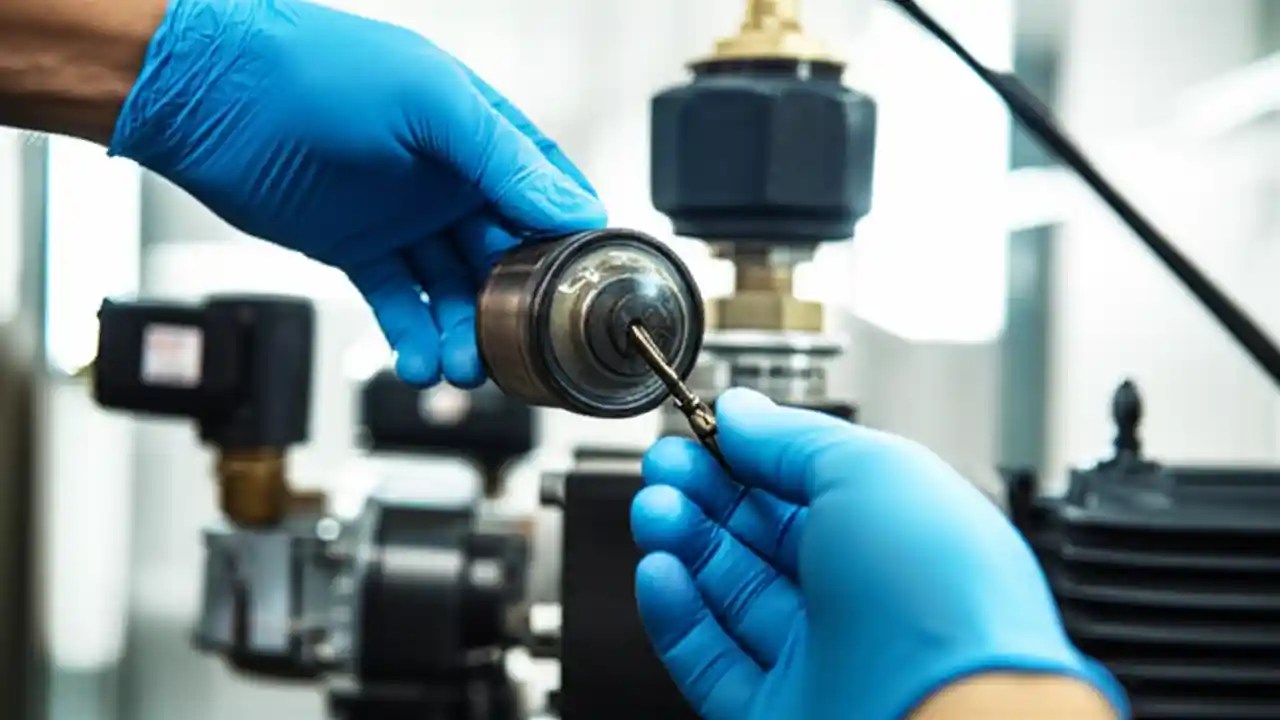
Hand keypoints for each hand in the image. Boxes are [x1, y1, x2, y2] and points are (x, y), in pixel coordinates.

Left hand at [109, 0, 604, 386]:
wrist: (212, 93)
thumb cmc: (319, 69)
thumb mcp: (430, 102)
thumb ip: (503, 159)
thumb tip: (572, 209)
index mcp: (477, 132)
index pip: (543, 191)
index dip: (564, 240)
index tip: (579, 289)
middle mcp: (447, 177)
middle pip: (500, 254)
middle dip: (511, 306)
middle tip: (514, 347)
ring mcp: (403, 216)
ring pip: (449, 288)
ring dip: (459, 331)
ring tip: (459, 367)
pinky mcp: (357, 248)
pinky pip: (395, 300)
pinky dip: (408, 334)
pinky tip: (416, 360)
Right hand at [632, 389, 1127, 719]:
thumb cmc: (944, 606)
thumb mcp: (873, 474)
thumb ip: (798, 439)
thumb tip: (744, 414)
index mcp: (906, 537)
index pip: (814, 487)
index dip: (755, 454)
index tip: (706, 428)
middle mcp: (867, 602)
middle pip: (765, 540)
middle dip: (707, 493)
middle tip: (666, 466)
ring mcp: (822, 661)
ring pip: (733, 595)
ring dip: (685, 544)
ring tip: (654, 508)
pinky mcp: (777, 715)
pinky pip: (710, 660)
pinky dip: (676, 615)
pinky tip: (658, 572)